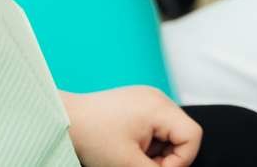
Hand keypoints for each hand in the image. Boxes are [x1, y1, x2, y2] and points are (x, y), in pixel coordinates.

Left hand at [63, 87, 202, 166]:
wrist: (64, 119)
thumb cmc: (92, 137)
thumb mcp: (128, 164)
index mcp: (160, 107)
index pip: (192, 135)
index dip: (181, 160)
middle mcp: (158, 97)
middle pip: (182, 133)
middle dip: (167, 156)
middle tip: (142, 165)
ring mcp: (148, 98)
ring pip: (169, 131)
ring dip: (156, 150)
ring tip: (131, 156)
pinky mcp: (137, 102)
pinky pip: (156, 125)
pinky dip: (147, 141)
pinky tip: (127, 146)